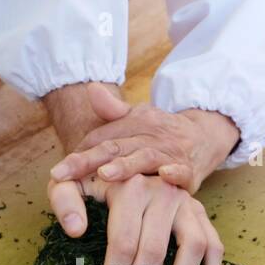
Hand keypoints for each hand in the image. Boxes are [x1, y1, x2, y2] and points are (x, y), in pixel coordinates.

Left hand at [48, 172, 223, 264]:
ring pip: (193, 246)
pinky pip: (214, 245)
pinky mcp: (200, 212)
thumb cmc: (92, 181)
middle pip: (155, 248)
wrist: (123, 159)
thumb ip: (65, 202)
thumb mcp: (69, 182)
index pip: (123, 239)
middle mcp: (163, 191)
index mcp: (131, 186)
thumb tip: (76, 231)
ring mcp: (186, 202)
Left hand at [49, 84, 238, 193]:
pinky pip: (183, 172)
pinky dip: (175, 174)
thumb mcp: (139, 118)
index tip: (57, 170)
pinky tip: (164, 176)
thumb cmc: (162, 133)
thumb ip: (113, 110)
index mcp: (136, 125)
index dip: (80, 154)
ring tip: (105, 174)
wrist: (206, 137)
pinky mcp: (190, 172)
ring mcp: (171, 154)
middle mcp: (151, 137)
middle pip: (117, 149)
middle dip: (90, 161)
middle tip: (65, 173)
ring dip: (127, 166)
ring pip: (145, 159)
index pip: (102, 139)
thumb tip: (91, 89)